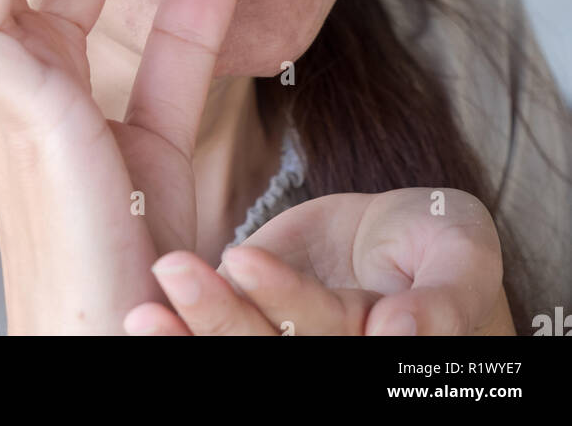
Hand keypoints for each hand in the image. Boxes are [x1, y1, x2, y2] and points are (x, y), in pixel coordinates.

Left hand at [123, 187, 516, 335]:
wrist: (399, 243)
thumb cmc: (443, 246)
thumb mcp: (462, 254)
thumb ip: (444, 299)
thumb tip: (398, 336)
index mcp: (383, 355)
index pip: (329, 333)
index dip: (286, 299)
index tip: (241, 253)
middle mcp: (331, 362)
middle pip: (272, 349)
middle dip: (220, 318)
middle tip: (173, 268)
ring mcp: (289, 351)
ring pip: (240, 349)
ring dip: (190, 326)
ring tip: (146, 294)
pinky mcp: (256, 333)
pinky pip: (216, 338)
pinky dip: (180, 333)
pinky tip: (144, 313)